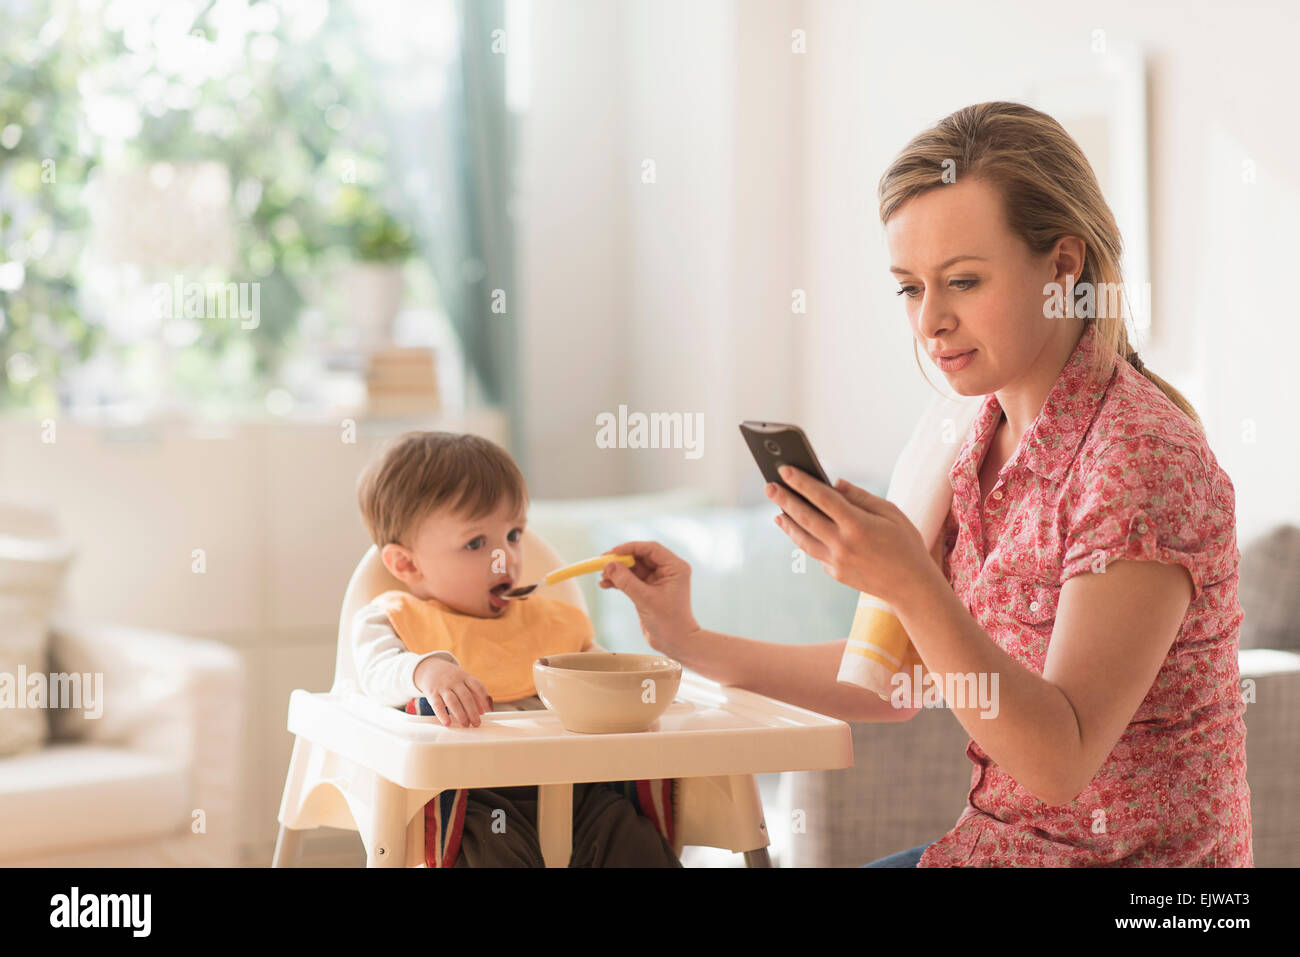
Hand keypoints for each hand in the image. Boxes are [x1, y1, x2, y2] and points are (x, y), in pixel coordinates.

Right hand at [413, 656, 492, 727]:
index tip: (489, 710)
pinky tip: (448, 723)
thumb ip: (475, 694)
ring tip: (465, 725)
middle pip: (466, 697)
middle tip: (477, 723)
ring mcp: (443, 687)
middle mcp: (455, 681)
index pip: (478, 687)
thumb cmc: (452, 679)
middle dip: (473, 712)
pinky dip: (443, 715)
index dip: (484, 699)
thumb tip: (483, 711)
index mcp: (466, 677)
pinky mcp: (432, 693)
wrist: (430, 668)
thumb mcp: (464, 681)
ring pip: (453, 701)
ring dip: (460, 715)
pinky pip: (437, 705)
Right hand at [597, 540, 701, 652]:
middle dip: (621, 560)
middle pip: (640, 557)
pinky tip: (605, 584)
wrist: (675, 643)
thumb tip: (609, 565)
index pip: (651, 549)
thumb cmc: (668, 621)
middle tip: (602, 563)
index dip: (630, 548)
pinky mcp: (649, 590)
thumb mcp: (645, 599)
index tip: (612, 552)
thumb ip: (626, 581)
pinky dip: (619, 581)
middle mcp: (667, 570)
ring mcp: (658, 580)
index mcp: (674, 567)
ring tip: (602, 577)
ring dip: (618, 571)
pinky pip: (632, 580)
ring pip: (634, 568)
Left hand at [766, 465, 933, 605]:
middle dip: (785, 500)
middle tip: (769, 486)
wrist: (912, 587)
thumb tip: (834, 484)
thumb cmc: (905, 544)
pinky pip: (815, 552)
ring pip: (803, 539)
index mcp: (858, 525)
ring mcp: (837, 562)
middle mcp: (843, 544)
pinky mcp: (835, 574)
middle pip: (805, 518)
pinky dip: (805, 539)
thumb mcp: (891, 513)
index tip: (785, 469)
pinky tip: (798, 529)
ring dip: (788, 523)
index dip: (802, 482)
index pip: (822, 498)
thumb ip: (861, 497)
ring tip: (777, 510)